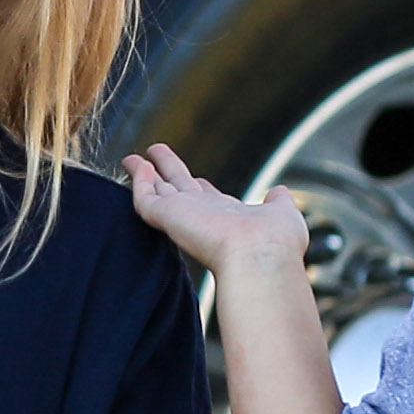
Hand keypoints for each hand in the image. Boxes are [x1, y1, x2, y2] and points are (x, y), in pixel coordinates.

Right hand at [119, 142, 309, 279]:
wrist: (259, 257)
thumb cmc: (275, 243)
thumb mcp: (283, 213)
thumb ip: (278, 201)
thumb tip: (279, 192)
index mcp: (226, 215)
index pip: (207, 198)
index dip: (198, 186)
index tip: (191, 177)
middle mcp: (202, 215)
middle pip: (178, 188)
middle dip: (166, 172)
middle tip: (152, 157)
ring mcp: (182, 216)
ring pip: (157, 191)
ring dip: (144, 173)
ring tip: (130, 158)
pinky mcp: (166, 216)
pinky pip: (145, 197)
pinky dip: (139, 181)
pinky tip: (135, 165)